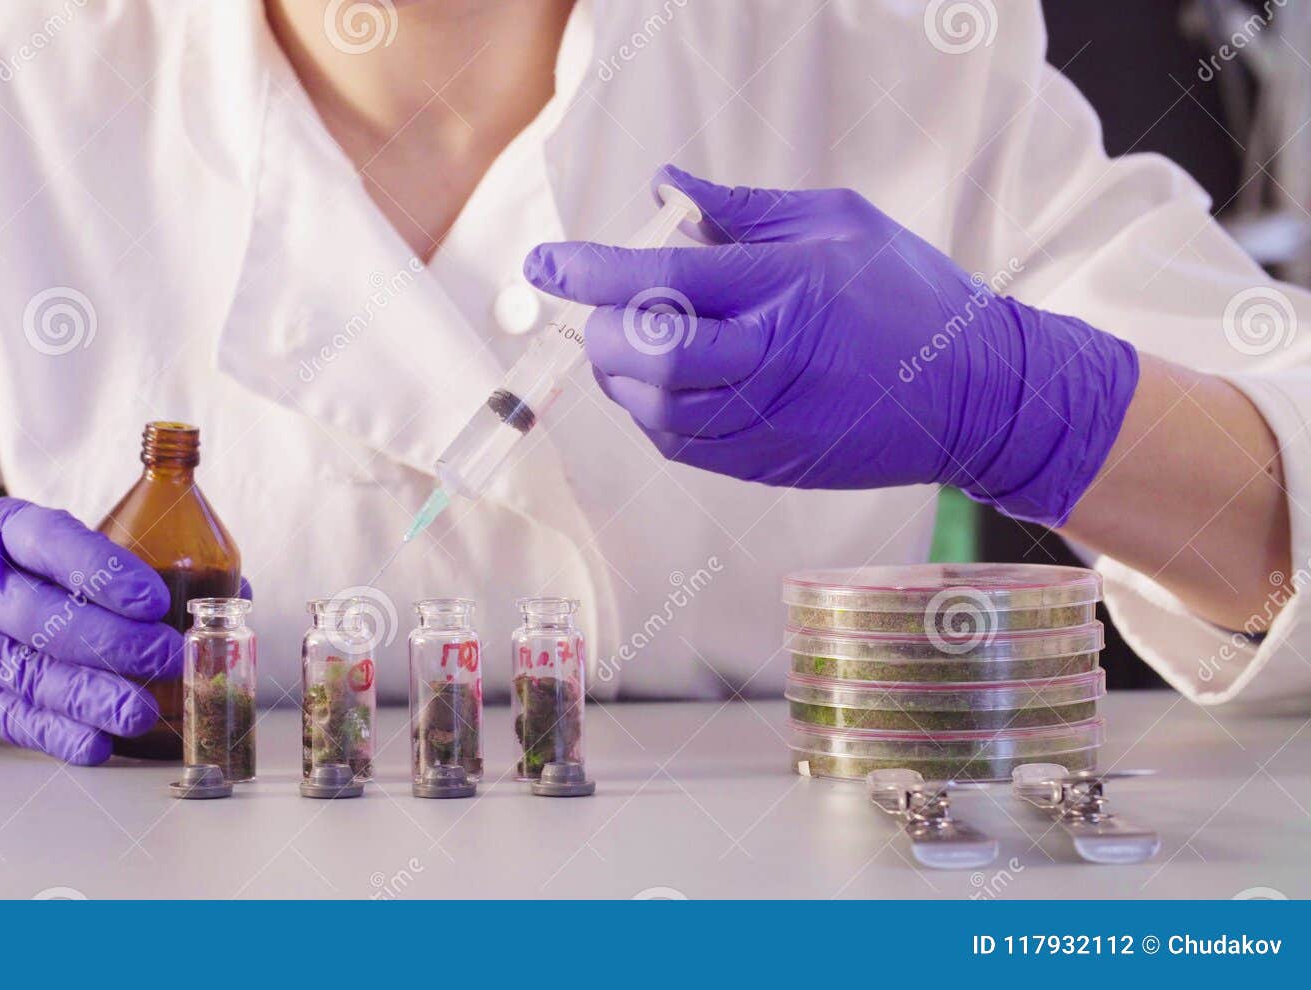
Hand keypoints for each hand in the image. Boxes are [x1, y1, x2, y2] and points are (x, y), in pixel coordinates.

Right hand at [0, 498, 181, 763]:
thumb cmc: (3, 570)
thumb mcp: (37, 539)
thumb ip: (118, 557)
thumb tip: (234, 585)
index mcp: (4, 534)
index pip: (51, 544)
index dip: (103, 571)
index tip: (154, 596)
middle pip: (44, 617)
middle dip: (113, 641)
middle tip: (170, 654)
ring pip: (34, 675)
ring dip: (94, 697)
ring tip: (145, 710)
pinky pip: (16, 719)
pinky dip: (59, 734)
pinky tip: (100, 742)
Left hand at [523, 165, 1140, 524]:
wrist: (977, 394)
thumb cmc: (907, 294)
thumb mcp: (837, 221)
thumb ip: (742, 206)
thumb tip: (665, 187)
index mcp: (788, 287)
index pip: (665, 278)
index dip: (592, 270)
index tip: (546, 263)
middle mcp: (771, 359)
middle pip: (648, 356)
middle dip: (603, 330)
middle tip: (599, 308)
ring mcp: (767, 421)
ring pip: (653, 408)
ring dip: (620, 375)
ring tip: (631, 342)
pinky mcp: (766, 462)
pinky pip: (678, 444)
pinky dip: (650, 412)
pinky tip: (663, 384)